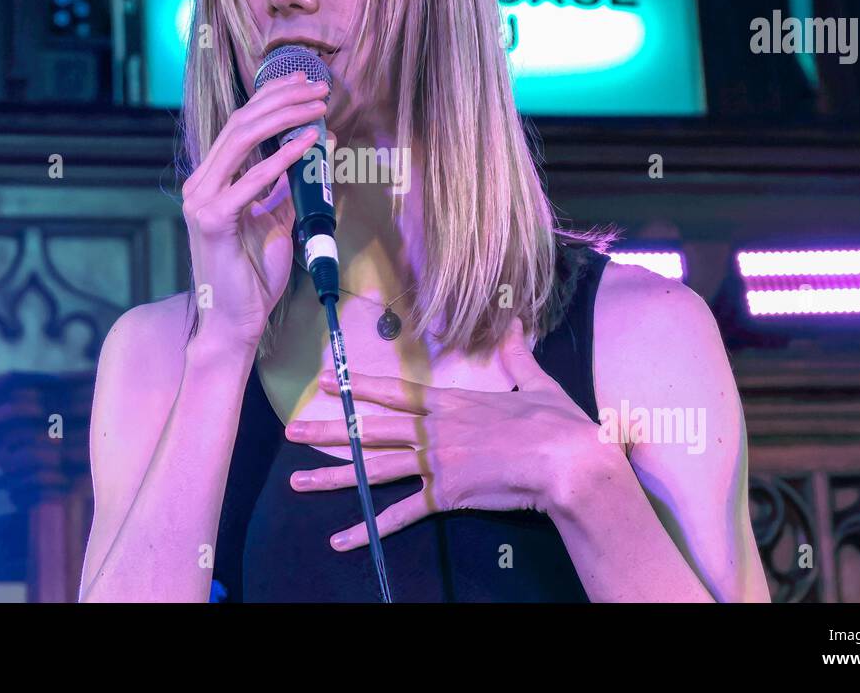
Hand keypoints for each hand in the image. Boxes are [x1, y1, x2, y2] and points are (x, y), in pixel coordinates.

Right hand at [180, 71, 328, 351]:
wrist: (235, 321)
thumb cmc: (254, 275)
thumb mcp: (279, 219)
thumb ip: (291, 184)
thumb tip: (320, 145)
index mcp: (212, 180)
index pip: (240, 125)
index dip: (271, 98)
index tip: (303, 82)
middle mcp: (201, 184)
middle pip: (240, 124)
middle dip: (281, 100)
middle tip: (318, 88)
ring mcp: (201, 201)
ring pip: (241, 141)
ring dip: (284, 119)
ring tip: (318, 108)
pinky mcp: (212, 221)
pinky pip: (250, 182)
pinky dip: (280, 159)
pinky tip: (307, 143)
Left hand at [284, 319, 622, 549]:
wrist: (567, 462)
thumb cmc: (556, 424)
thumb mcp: (535, 383)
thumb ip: (517, 356)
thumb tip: (516, 320)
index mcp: (452, 403)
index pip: (395, 392)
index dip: (359, 386)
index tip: (328, 382)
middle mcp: (435, 430)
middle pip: (372, 430)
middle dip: (329, 432)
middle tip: (292, 433)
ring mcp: (436, 463)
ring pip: (375, 470)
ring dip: (335, 476)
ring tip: (299, 482)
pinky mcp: (445, 495)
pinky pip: (400, 515)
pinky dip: (370, 528)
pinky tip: (342, 539)